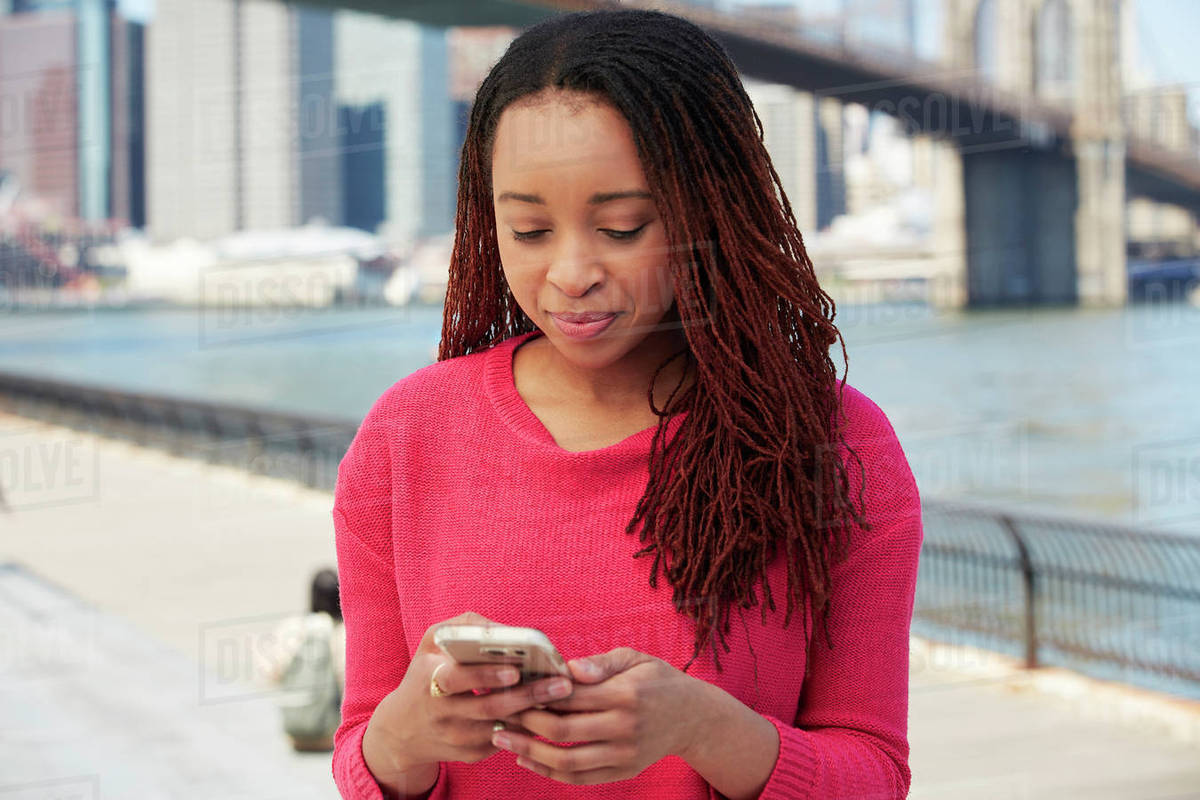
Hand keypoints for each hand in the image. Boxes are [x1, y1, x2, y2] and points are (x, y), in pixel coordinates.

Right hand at [362, 611, 577, 780]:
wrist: (401, 729)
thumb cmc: (426, 673)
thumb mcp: (432, 642)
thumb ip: (465, 627)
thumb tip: (505, 630)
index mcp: (430, 680)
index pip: (458, 678)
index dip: (487, 675)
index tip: (516, 669)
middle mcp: (442, 713)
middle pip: (489, 707)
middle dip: (528, 695)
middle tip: (560, 685)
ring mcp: (457, 737)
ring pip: (502, 727)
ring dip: (534, 714)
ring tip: (562, 697)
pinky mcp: (470, 754)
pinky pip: (505, 740)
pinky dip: (527, 728)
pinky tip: (548, 714)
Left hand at [491, 647, 705, 784]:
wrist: (694, 717)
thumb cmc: (658, 681)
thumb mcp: (636, 659)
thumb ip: (601, 662)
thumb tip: (569, 668)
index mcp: (625, 693)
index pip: (570, 696)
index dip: (537, 693)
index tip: (512, 688)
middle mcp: (624, 727)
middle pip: (562, 730)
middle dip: (524, 724)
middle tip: (497, 714)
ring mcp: (624, 754)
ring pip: (567, 761)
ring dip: (529, 752)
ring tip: (502, 740)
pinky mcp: (623, 771)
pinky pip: (580, 778)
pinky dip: (549, 773)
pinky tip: (527, 760)